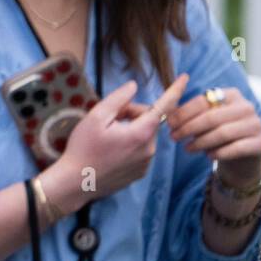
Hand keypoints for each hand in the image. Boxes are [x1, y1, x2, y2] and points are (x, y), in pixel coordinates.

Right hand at [41, 74, 188, 211]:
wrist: (75, 182)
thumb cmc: (83, 147)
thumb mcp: (95, 117)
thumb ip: (118, 98)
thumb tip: (134, 86)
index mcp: (141, 132)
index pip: (164, 105)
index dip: (175, 90)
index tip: (186, 77)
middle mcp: (150, 148)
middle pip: (148, 120)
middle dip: (132, 114)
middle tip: (108, 120)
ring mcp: (146, 163)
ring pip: (144, 136)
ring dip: (130, 130)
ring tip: (107, 138)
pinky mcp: (140, 173)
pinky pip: (140, 151)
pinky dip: (129, 146)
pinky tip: (110, 152)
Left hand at [167, 85, 260, 185]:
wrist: (243, 152)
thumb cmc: (217, 131)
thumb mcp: (204, 118)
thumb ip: (188, 114)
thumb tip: (164, 112)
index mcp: (230, 94)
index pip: (202, 101)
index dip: (183, 113)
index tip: (169, 124)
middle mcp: (246, 106)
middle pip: (211, 117)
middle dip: (188, 128)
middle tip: (174, 137)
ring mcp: (256, 124)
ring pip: (222, 133)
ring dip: (200, 142)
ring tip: (187, 148)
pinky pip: (235, 148)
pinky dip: (218, 153)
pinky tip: (207, 156)